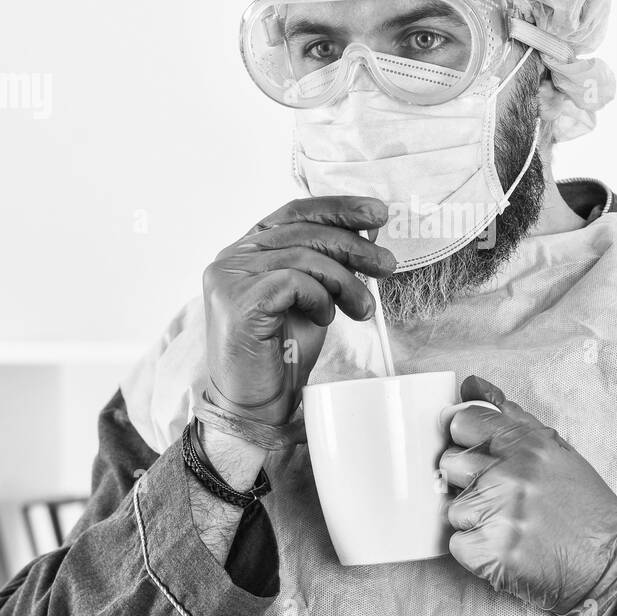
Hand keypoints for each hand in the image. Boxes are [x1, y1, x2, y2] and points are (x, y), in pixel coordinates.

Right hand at [201, 196, 395, 441]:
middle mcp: (231, 258)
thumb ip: (329, 265)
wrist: (258, 407)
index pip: (295, 212)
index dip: (338, 208)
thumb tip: (367, 233)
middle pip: (303, 231)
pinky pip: (294, 281)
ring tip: (364, 308)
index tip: (378, 213)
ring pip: (303, 256)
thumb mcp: (314, 299)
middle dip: (353, 244)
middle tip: (387, 265)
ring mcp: (229, 277)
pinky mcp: (237, 301)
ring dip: (345, 281)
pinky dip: (320, 298)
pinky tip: (325, 318)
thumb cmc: (283, 355)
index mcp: (246, 250)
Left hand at [440, 375, 616, 615]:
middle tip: (499, 495)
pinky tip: (505, 546)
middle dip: (468, 480)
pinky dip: (475, 550)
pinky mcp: (492, 552)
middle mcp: (509, 474)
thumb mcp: (556, 449)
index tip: (474, 451)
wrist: (611, 558)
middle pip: (449, 464)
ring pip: (453, 507)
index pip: (463, 422)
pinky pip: (457, 544)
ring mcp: (498, 514)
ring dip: (475, 519)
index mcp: (526, 444)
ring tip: (510, 524)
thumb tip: (471, 385)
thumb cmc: (584, 504)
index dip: (466, 438)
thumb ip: (510, 417)